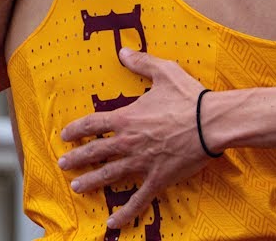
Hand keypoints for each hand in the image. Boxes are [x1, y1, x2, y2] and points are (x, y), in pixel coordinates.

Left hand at [58, 48, 214, 228]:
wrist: (212, 123)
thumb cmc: (190, 97)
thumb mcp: (164, 72)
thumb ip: (141, 62)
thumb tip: (122, 51)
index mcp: (128, 118)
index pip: (93, 124)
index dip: (76, 130)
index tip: (65, 135)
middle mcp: (129, 142)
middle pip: (95, 152)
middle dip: (77, 158)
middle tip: (63, 164)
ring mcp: (142, 163)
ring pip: (109, 175)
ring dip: (91, 182)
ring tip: (77, 187)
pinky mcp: (158, 178)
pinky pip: (138, 199)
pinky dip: (125, 212)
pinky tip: (112, 223)